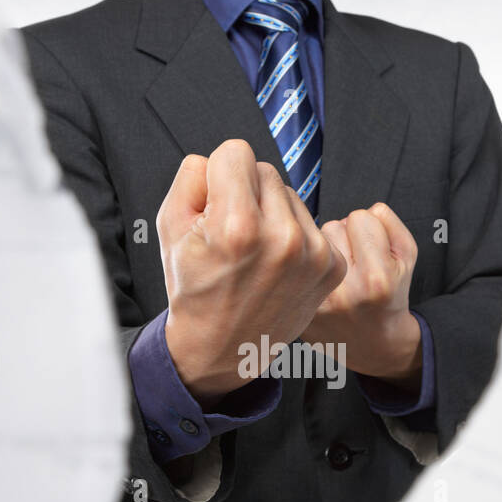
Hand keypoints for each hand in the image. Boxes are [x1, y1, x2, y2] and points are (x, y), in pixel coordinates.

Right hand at [156, 139, 346, 407]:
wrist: (223, 349)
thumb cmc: (195, 289)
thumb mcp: (170, 229)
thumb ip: (190, 178)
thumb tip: (215, 158)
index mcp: (237, 227)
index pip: (236, 151)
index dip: (217, 174)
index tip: (212, 205)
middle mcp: (281, 238)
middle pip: (265, 169)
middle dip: (245, 192)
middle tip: (232, 235)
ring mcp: (312, 254)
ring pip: (289, 194)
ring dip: (271, 212)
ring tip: (254, 252)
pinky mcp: (331, 265)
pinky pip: (310, 221)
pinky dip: (293, 234)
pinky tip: (276, 264)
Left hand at [301, 203, 421, 388]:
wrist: (374, 345)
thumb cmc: (391, 294)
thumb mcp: (407, 257)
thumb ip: (390, 222)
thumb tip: (362, 208)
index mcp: (377, 278)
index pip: (360, 216)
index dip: (369, 228)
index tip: (373, 249)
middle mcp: (346, 292)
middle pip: (332, 225)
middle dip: (345, 238)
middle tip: (356, 263)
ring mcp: (319, 302)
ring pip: (312, 241)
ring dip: (325, 250)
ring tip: (340, 273)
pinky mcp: (300, 308)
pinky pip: (297, 263)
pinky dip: (308, 269)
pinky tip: (322, 284)